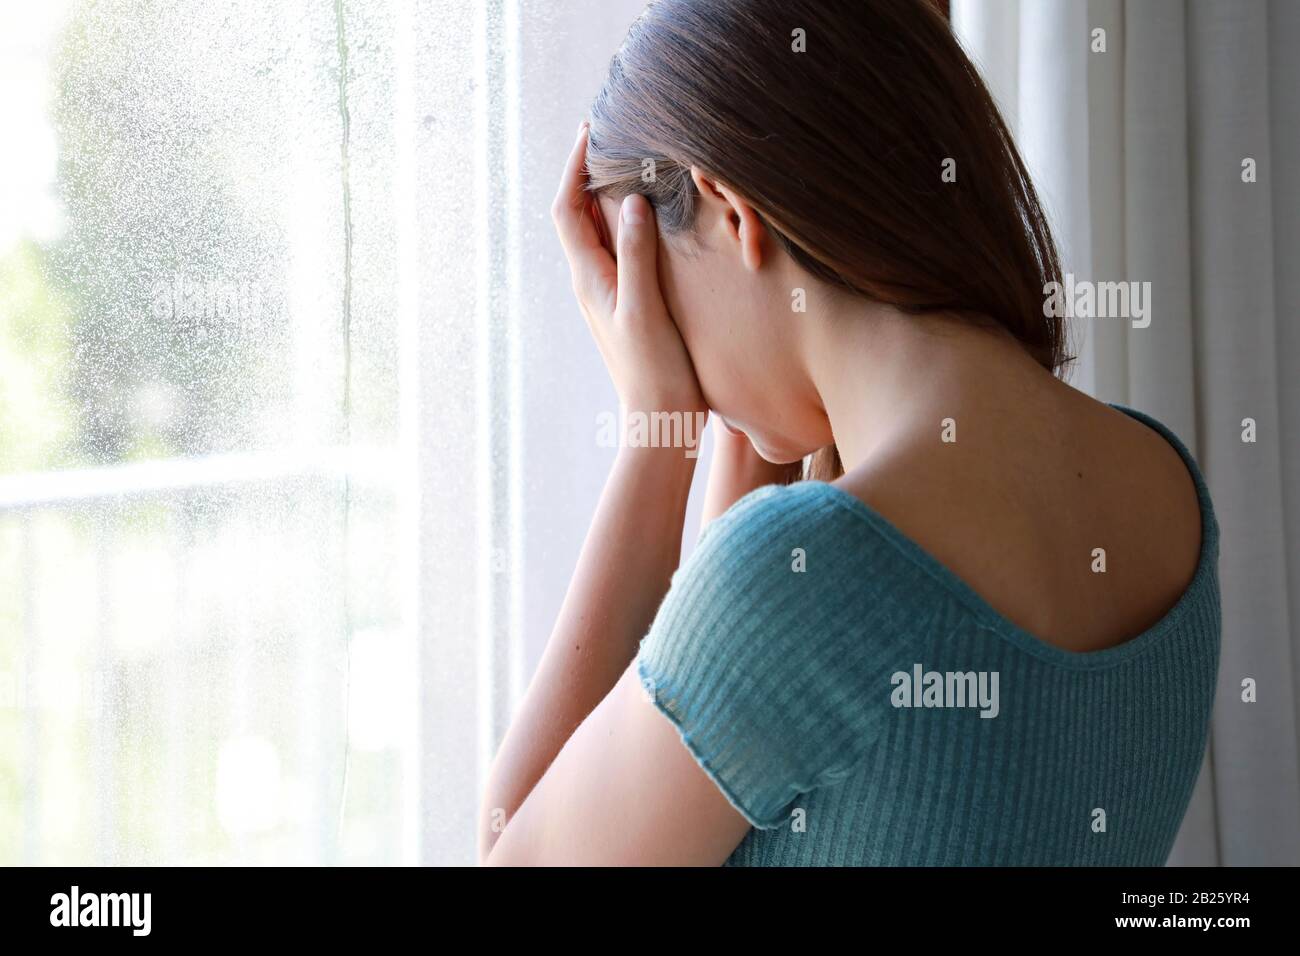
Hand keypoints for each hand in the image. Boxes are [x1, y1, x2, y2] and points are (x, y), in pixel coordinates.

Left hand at [551, 123, 706, 417]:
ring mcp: (611, 291)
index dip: (574, 168)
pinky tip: (653, 214)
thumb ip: (637, 255)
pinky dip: (630, 222)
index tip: (590, 131)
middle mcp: (593, 281)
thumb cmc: (654, 371)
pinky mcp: (632, 302)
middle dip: (588, 173)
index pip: (567, 209)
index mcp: (589, 278)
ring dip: (608, 195)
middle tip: (611, 135)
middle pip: (579, 214)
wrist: (661, 420)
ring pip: (601, 231)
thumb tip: (628, 202)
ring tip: (630, 161)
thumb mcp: (646, 310)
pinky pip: (623, 249)